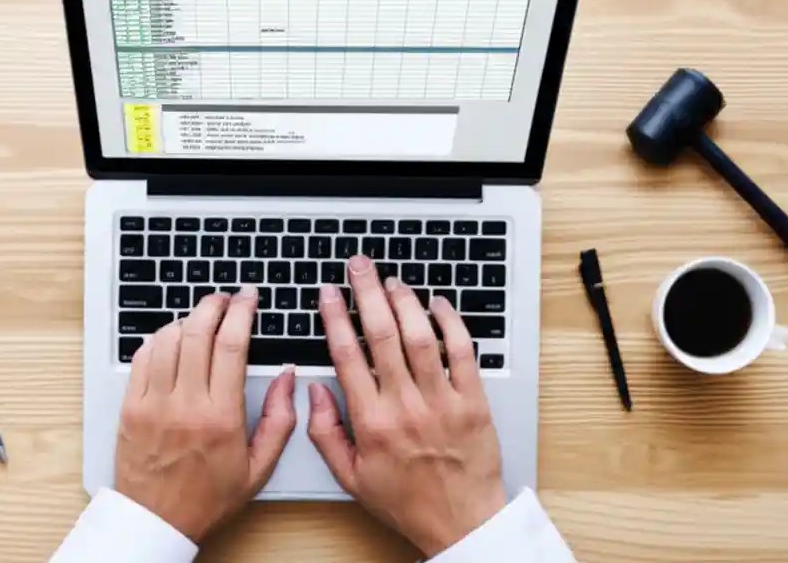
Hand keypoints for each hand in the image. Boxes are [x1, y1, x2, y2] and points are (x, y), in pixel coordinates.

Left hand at [114, 286, 296, 542]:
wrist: (157, 521)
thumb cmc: (207, 498)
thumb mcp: (258, 467)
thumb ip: (280, 420)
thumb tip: (290, 378)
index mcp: (221, 417)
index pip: (231, 345)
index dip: (242, 312)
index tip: (248, 298)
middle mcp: (186, 405)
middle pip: (198, 332)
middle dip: (214, 304)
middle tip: (225, 298)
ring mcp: (154, 404)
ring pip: (168, 339)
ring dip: (186, 319)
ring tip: (200, 318)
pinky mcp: (130, 407)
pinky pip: (142, 358)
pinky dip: (158, 339)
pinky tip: (171, 340)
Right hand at [308, 255, 506, 557]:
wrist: (460, 522)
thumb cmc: (407, 501)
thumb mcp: (350, 477)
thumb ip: (325, 433)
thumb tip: (314, 392)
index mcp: (371, 422)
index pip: (346, 355)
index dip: (334, 317)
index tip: (328, 293)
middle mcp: (405, 406)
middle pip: (381, 334)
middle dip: (367, 292)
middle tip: (359, 266)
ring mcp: (441, 401)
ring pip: (421, 337)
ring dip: (405, 302)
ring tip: (392, 281)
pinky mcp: (473, 402)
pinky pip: (463, 353)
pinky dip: (451, 323)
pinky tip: (438, 304)